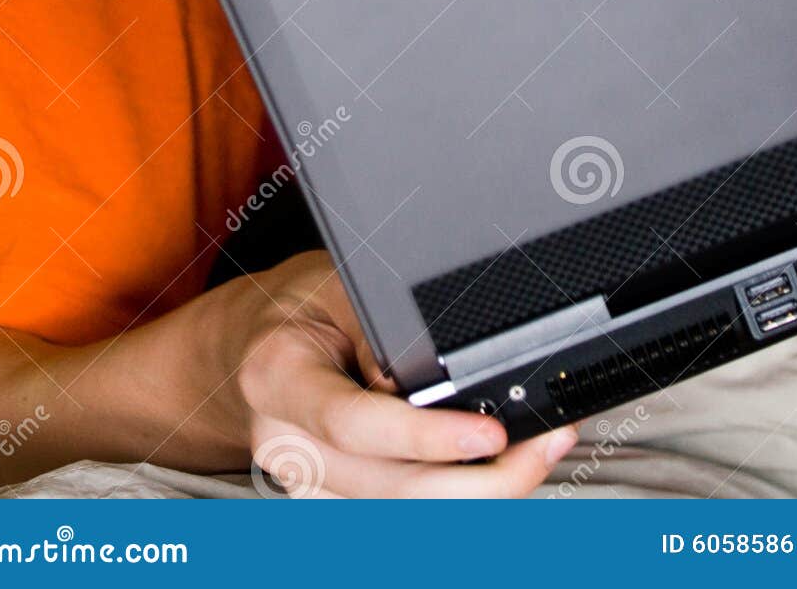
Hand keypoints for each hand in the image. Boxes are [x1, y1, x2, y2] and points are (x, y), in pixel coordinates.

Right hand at [220, 249, 577, 496]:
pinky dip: (457, 498)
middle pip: (390, 491)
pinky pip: (402, 513)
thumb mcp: (335, 282)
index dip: (426, 437)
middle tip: (544, 446)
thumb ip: (376, 327)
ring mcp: (308, 483)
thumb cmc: (298, 305)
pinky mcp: (335, 501)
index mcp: (277, 378)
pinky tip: (500, 471)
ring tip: (539, 452)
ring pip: (403, 514)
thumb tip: (429, 379)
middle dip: (482, 483)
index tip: (490, 433)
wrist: (252, 342)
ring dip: (481, 495)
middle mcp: (286, 443)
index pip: (355, 425)